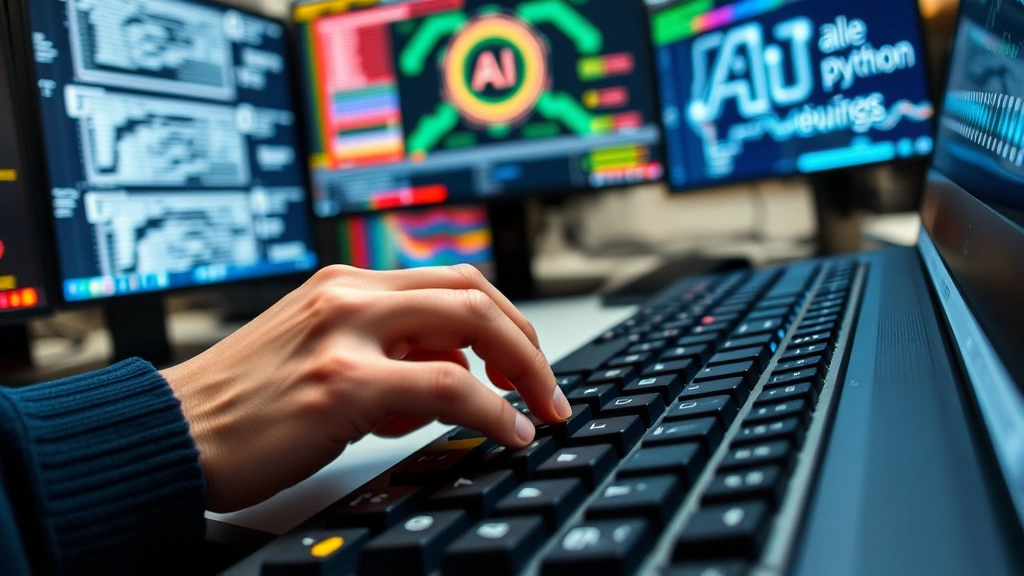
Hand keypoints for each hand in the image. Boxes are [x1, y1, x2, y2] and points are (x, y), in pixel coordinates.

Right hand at [161, 265, 571, 511]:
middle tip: (548, 386)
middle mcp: (348, 296)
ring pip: (470, 327)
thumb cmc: (246, 402)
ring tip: (533, 414)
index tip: (523, 358)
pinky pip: (448, 386)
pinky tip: (508, 431)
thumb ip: (387, 348)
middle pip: (472, 292)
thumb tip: (456, 371)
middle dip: (526, 341)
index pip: (450, 280)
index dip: (503, 317)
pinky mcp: (341, 384)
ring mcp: (345, 335)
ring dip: (521, 372)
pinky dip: (493, 410)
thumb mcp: (321, 352)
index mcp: (345, 284)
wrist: (173, 433)